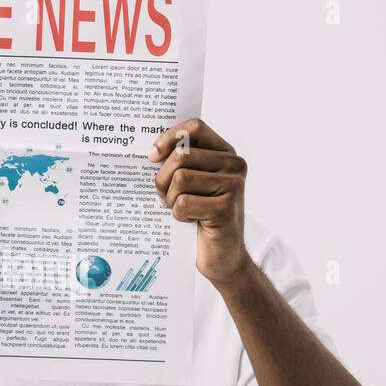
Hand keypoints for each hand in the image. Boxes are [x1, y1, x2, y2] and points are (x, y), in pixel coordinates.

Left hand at [148, 117, 248, 288]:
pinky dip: (178, 215)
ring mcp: (233, 186)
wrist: (222, 258)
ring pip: (180, 178)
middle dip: (163, 178)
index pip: (195, 127)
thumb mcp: (191, 184)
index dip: (169, 137)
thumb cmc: (200, 218)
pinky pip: (183, 203)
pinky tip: (189, 222)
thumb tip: (151, 151)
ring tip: (177, 209)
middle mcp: (234, 165)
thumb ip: (180, 162)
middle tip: (163, 196)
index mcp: (225, 153)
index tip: (152, 155)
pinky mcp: (226, 209)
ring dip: (170, 199)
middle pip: (182, 155)